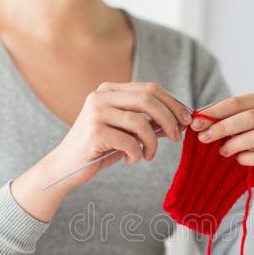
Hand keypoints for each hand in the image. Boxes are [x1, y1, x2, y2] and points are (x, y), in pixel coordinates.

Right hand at [11, 82, 192, 220]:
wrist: (66, 166)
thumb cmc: (100, 148)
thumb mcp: (127, 132)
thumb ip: (149, 122)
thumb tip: (180, 120)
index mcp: (110, 90)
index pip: (150, 88)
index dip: (173, 103)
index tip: (187, 119)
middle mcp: (101, 96)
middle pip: (148, 99)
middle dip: (170, 118)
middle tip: (178, 137)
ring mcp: (96, 112)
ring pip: (141, 122)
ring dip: (153, 143)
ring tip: (150, 155)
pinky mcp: (94, 132)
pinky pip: (130, 141)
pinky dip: (137, 153)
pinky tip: (132, 160)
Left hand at [191, 91, 253, 187]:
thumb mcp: (244, 125)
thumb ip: (226, 119)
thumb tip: (197, 121)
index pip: (238, 101)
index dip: (215, 112)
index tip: (196, 123)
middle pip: (250, 117)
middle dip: (223, 127)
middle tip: (204, 138)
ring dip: (235, 144)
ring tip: (222, 151)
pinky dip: (247, 158)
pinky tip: (239, 160)